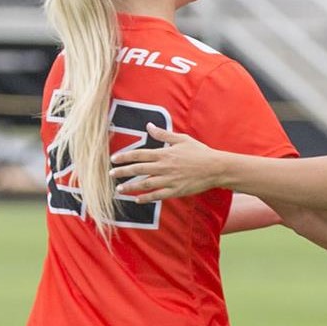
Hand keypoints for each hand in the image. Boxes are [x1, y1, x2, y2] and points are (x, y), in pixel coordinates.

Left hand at [111, 125, 229, 201]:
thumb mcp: (181, 139)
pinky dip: (146, 198)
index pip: (140, 155)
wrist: (215, 168)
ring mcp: (169, 180)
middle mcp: (164, 167)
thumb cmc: (199, 152)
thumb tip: (148, 125)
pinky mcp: (176, 191)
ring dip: (131, 186)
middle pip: (138, 169)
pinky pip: (158, 195)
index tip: (113, 159)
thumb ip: (163, 134)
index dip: (125, 156)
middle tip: (110, 174)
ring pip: (145, 184)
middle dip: (123, 172)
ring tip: (119, 189)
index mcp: (164, 153)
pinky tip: (137, 199)